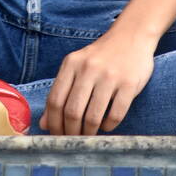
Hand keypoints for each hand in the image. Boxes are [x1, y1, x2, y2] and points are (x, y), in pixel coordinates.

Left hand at [38, 28, 155, 134]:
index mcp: (71, 64)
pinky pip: (115, 115)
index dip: (53, 123)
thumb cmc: (100, 56)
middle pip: (72, 111)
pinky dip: (108, 126)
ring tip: (88, 136)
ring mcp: (110, 76)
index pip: (55, 100)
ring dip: (88, 132)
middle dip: (70, 132)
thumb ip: (60, 92)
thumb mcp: (76, 67)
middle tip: (73, 140)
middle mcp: (89, 69)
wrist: (131, 35)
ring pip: (93, 116)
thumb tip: (44, 124)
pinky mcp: (129, 84)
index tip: (56, 135)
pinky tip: (106, 125)